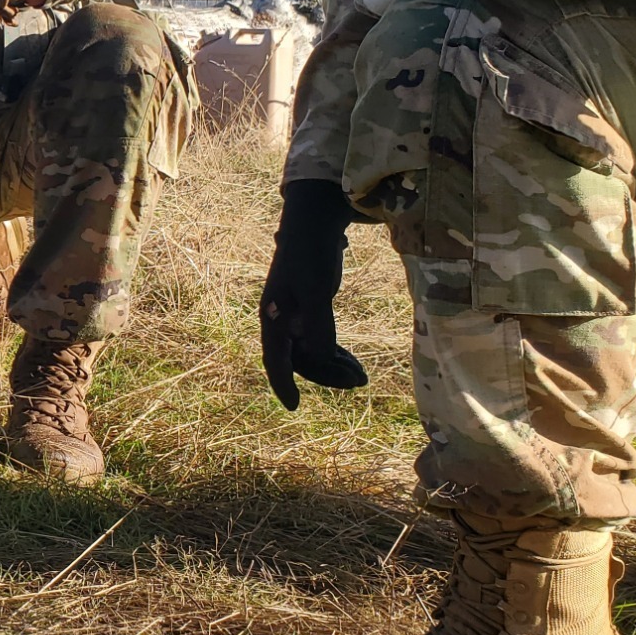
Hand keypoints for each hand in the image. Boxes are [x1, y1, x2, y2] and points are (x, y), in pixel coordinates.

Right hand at [259, 179, 369, 409]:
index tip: (294, 406)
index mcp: (273, 318)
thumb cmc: (310, 255)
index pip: (275, 359)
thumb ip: (318, 325)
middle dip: (326, 375)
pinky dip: (336, 354)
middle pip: (300, 360)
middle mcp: (282, 322)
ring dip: (334, 367)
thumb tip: (323, 358)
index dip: (283, 384)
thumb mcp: (315, 289)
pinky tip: (353, 361)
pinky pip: (320, 343)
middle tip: (358, 382)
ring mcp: (296, 318)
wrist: (314, 227)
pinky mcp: (310, 312)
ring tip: (362, 376)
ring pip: (312, 354)